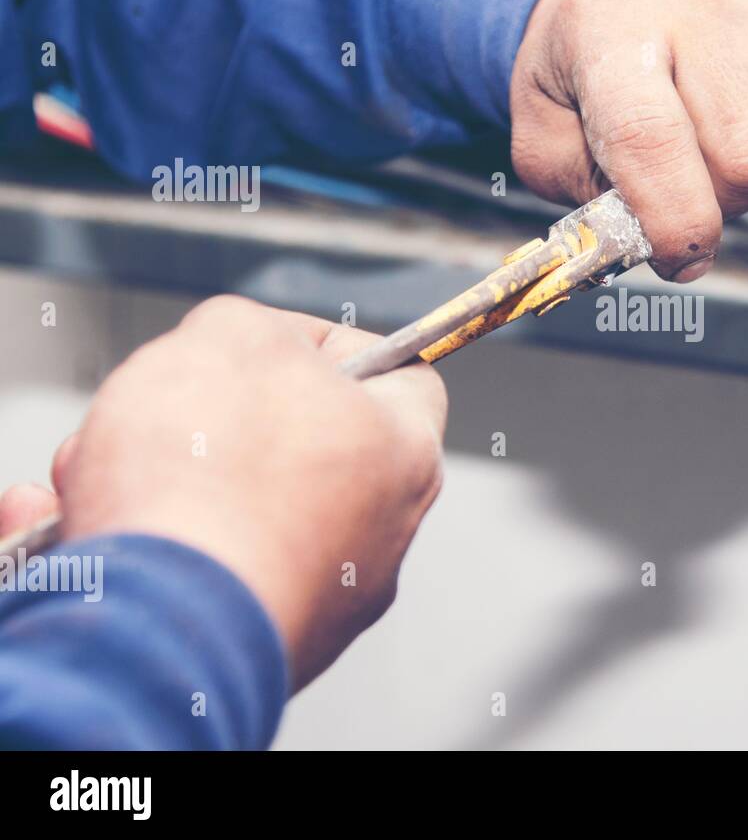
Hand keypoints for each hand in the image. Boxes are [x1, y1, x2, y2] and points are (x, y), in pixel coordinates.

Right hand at [0, 296, 446, 687]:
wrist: (164, 623)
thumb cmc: (212, 474)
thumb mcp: (231, 336)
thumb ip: (255, 327)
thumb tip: (249, 346)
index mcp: (407, 455)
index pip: (401, 374)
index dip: (333, 345)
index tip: (271, 344)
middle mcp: (384, 538)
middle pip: (306, 446)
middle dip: (225, 417)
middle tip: (170, 406)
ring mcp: (325, 601)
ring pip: (241, 512)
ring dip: (173, 480)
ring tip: (113, 472)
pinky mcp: (261, 648)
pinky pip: (208, 575)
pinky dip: (157, 547)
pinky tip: (110, 534)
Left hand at [511, 0, 747, 281]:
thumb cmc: (589, 68)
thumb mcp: (547, 142)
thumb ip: (593, 209)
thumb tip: (656, 249)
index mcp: (609, 28)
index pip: (652, 138)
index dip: (675, 222)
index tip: (680, 259)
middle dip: (731, 200)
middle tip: (701, 185)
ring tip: (738, 145)